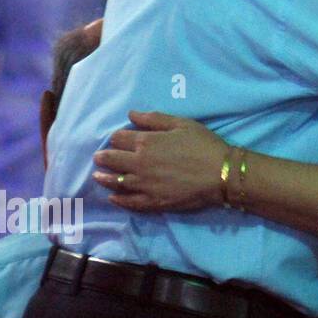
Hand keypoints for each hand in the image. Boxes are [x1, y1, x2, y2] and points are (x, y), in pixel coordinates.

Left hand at [91, 110, 225, 211]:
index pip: (120, 138)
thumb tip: (131, 115)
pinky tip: (112, 198)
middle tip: (99, 157)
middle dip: (104, 156)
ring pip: (116, 181)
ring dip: (104, 177)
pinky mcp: (152, 202)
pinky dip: (118, 200)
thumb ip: (155, 119)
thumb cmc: (203, 145)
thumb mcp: (182, 124)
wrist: (221, 174)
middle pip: (112, 159)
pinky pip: (129, 202)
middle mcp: (139, 164)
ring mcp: (143, 185)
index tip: (118, 139)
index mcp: (146, 142)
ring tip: (97, 176)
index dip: (117, 137)